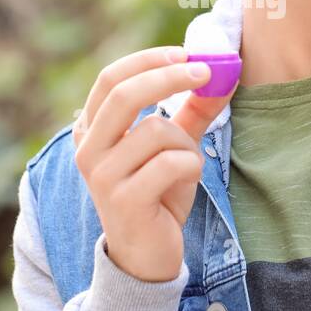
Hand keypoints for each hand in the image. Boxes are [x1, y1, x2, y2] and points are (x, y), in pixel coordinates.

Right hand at [73, 46, 237, 282]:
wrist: (147, 257)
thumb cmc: (158, 196)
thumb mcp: (174, 147)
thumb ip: (192, 111)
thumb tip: (223, 73)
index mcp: (92, 131)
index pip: (111, 78)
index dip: (148, 60)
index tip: (186, 53)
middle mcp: (88, 150)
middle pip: (125, 93)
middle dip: (170, 77)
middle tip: (206, 71)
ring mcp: (102, 176)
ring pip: (156, 130)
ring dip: (186, 143)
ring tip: (186, 166)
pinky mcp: (124, 200)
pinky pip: (170, 163)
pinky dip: (190, 167)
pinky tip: (184, 184)